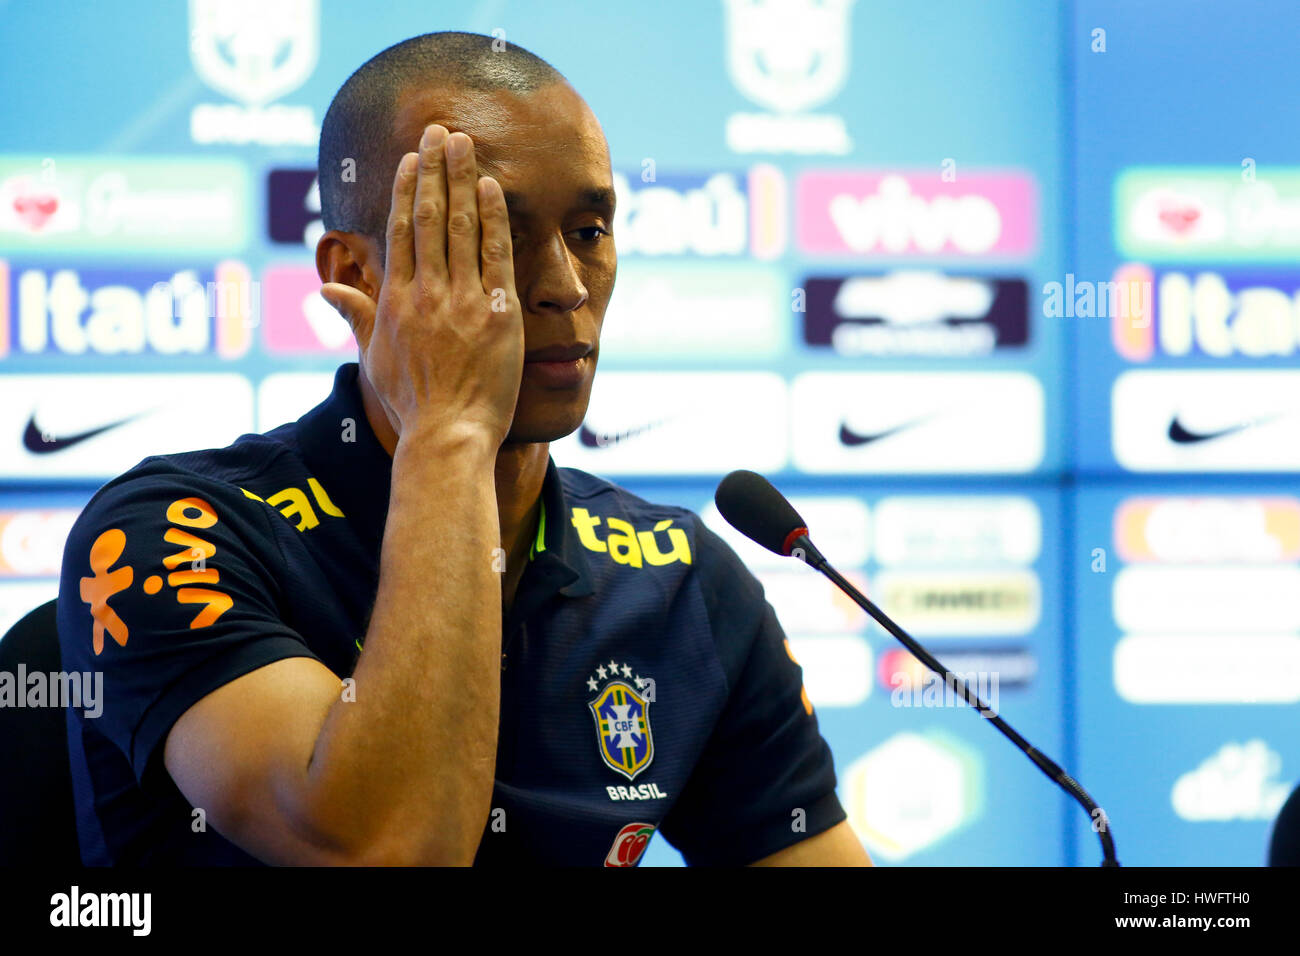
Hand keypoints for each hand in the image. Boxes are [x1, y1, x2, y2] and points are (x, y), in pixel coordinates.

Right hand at [321, 125, 523, 447]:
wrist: (447, 437)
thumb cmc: (413, 406)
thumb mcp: (375, 359)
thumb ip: (357, 316)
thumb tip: (327, 290)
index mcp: (396, 302)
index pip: (401, 232)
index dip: (406, 190)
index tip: (412, 159)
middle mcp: (426, 294)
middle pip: (429, 218)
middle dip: (435, 170)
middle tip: (441, 131)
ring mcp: (462, 302)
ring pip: (460, 228)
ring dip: (462, 179)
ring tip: (465, 143)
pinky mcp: (497, 314)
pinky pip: (494, 257)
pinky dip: (492, 220)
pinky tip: (492, 188)